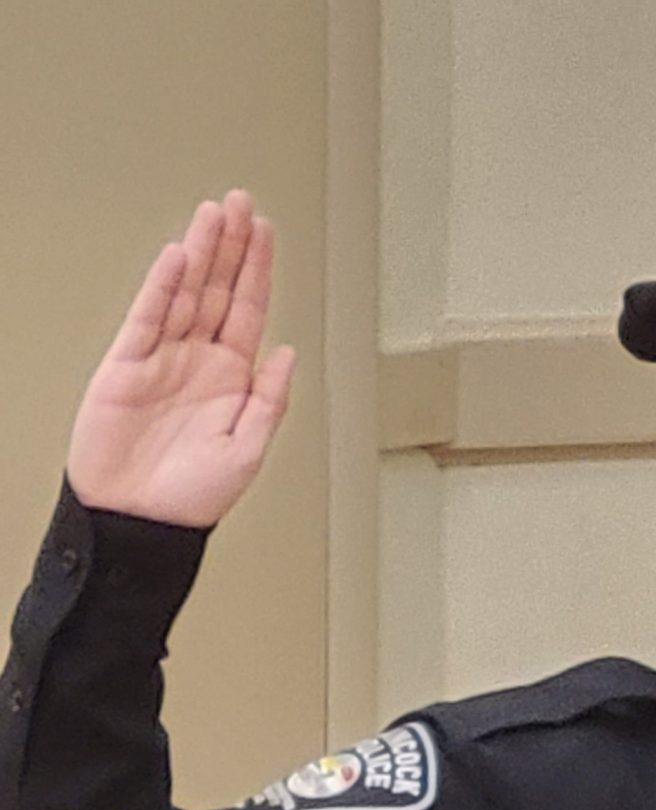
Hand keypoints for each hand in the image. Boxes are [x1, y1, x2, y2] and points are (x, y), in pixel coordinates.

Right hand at [67, 191, 295, 529]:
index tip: (266, 233)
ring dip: (200, 253)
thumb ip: (270, 401)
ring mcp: (163, 359)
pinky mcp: (128, 365)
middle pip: (218, 291)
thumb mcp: (248, 452)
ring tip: (214, 213)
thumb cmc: (191, 500)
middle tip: (241, 203)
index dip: (258, 272)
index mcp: (231, 382)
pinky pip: (148, 317)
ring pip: (185, 293)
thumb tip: (289, 353)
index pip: (248, 313)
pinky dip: (162, 287)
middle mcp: (198, 363)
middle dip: (231, 247)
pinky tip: (178, 258)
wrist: (139, 523)